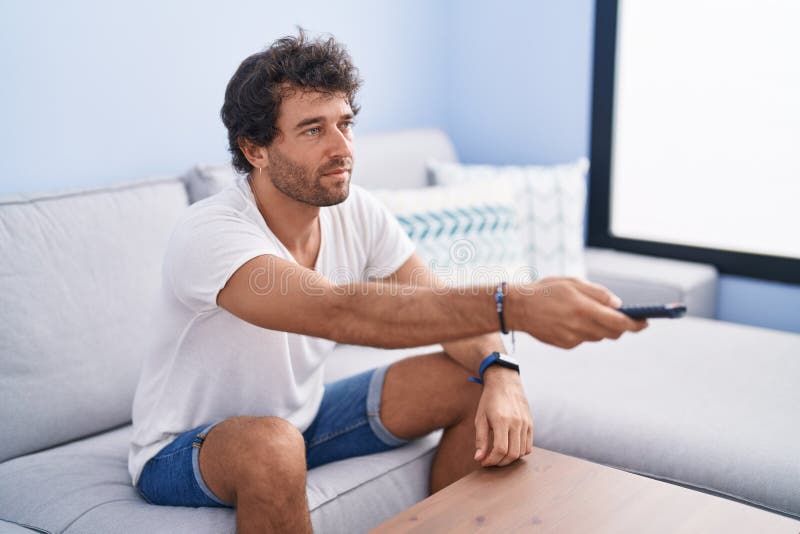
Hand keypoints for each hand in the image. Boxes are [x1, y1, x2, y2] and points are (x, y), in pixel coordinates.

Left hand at [473, 367, 532, 466]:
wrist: (505, 383)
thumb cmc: (489, 401)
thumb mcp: (480, 418)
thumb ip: (480, 439)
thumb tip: (479, 458)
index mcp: (501, 420)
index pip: (500, 449)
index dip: (491, 460)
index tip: (484, 462)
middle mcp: (516, 422)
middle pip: (512, 453)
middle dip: (500, 462)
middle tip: (491, 461)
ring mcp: (525, 423)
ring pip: (522, 451)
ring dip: (510, 459)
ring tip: (499, 456)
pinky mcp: (530, 424)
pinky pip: (528, 446)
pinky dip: (520, 452)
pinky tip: (509, 449)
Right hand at [511, 277, 648, 348]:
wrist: (518, 308)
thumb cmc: (546, 290)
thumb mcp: (573, 282)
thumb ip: (598, 293)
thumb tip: (618, 305)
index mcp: (585, 309)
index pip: (620, 322)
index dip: (636, 324)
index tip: (646, 322)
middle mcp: (581, 327)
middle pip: (613, 333)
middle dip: (621, 326)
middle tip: (624, 316)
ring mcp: (573, 339)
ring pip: (598, 336)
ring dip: (602, 327)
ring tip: (590, 313)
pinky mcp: (565, 345)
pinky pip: (584, 339)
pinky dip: (585, 330)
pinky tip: (572, 319)